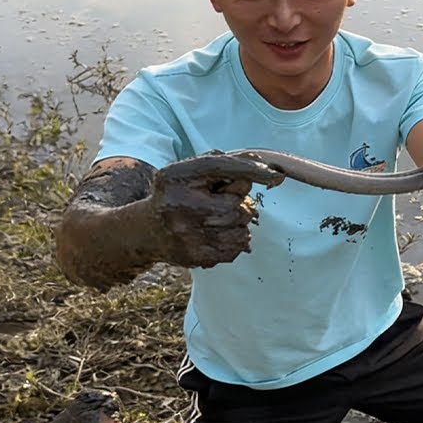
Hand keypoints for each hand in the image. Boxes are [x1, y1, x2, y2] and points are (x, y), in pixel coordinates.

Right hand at [147, 152, 283, 268]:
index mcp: (177, 177)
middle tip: (227, 203)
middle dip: (241, 205)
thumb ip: (222, 165)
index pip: (220, 167)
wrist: (149, 231)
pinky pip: (235, 249)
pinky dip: (233, 241)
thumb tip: (259, 165)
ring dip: (239, 225)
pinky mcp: (196, 256)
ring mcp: (187, 235)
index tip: (274, 175)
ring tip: (220, 219)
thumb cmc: (177, 195)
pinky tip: (216, 234)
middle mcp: (180, 205)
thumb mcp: (191, 172)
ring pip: (241, 231)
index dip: (250, 170)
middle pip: (237, 207)